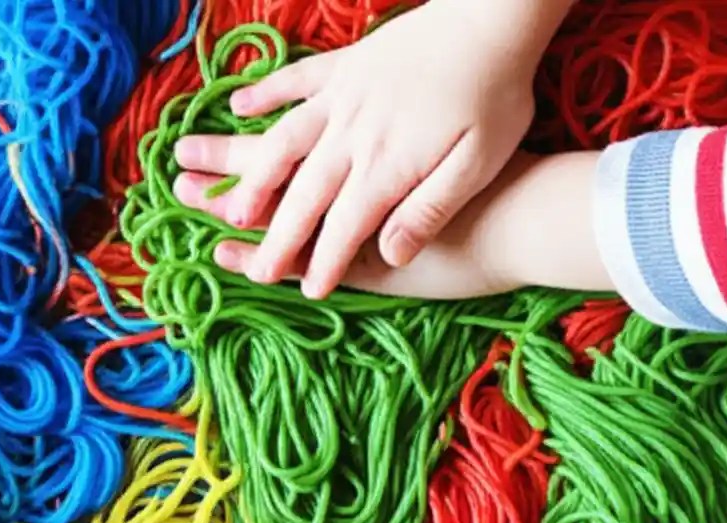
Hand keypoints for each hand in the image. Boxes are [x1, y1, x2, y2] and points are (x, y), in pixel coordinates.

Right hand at [173, 0, 573, 298]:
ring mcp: (344, 95)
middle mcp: (354, 133)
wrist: (492, 18)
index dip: (326, 261)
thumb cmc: (496, 94)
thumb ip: (430, 209)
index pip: (346, 225)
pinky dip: (263, 94)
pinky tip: (238, 107)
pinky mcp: (346, 65)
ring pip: (284, 142)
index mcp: (388, 164)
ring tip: (230, 208)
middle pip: (304, 194)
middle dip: (278, 237)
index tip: (309, 291)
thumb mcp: (478, 162)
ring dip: (254, 177)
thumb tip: (391, 255)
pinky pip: (294, 80)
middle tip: (257, 271)